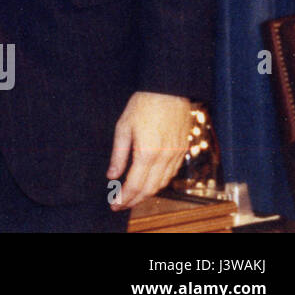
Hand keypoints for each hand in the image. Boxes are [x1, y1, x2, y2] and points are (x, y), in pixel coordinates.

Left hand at [106, 91, 190, 209]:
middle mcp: (165, 158)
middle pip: (149, 189)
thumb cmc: (143, 104)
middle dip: (134, 200)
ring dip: (147, 194)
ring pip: (162, 184)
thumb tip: (112, 175)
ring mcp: (176, 155)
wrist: (169, 89)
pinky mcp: (183, 150)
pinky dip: (159, 183)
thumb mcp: (123, 127)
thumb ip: (118, 154)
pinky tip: (149, 183)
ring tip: (132, 197)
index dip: (124, 197)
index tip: (114, 203)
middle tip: (120, 204)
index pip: (135, 185)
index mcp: (147, 152)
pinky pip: (171, 174)